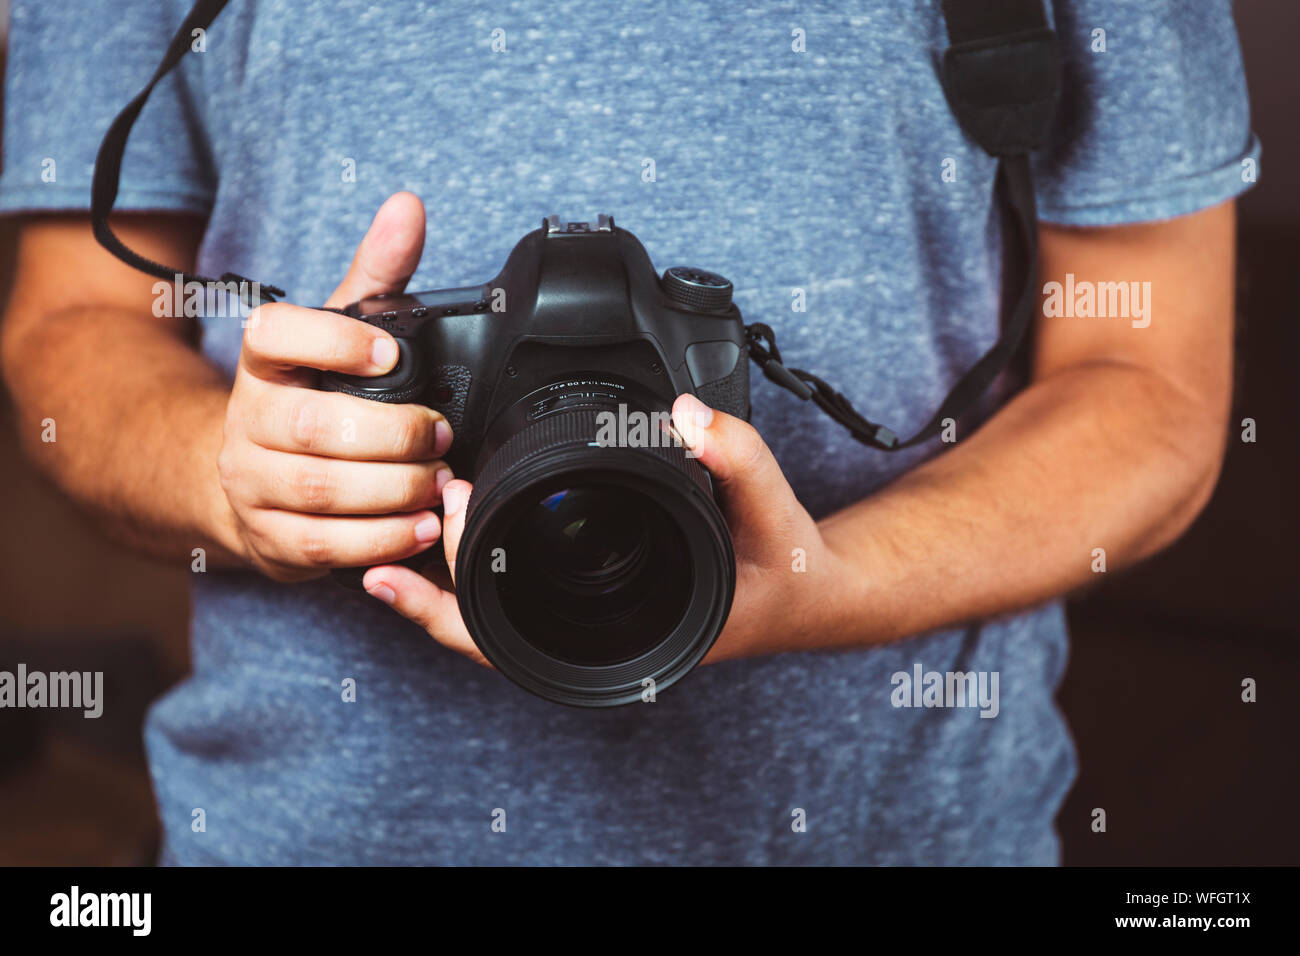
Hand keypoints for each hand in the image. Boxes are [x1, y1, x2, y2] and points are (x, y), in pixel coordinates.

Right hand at [214, 192, 455, 580]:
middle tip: (441, 437)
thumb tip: (408, 207)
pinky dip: (384, 539)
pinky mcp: (271, 539)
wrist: (248, 476)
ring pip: (322, 490)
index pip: (275, 335)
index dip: (333, 340)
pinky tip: (422, 527)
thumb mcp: (337, 332)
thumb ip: (375, 275)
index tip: (391, 353)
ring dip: (395, 489)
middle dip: (392, 434)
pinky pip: (326, 545)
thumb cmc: (311, 395)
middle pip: (314, 427)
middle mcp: (247, 420)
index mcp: (263, 360)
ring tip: (440, 484)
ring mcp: (251, 483)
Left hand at [362, 392, 851, 666]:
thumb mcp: (774, 511)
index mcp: (631, 639)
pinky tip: (472, 526)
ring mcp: (601, 622)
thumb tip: (686, 412)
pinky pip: (532, 591)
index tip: (422, 545)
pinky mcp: (606, 596)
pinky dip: (495, 564)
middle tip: (427, 499)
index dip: (452, 610)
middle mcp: (605, 639)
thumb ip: (737, 457)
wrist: (814, 592)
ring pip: (503, 613)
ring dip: (460, 569)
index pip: (515, 644)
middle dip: (436, 580)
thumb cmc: (789, 567)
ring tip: (430, 508)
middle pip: (488, 631)